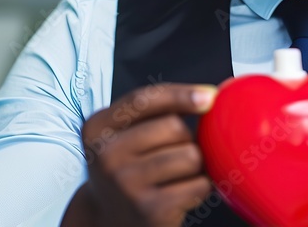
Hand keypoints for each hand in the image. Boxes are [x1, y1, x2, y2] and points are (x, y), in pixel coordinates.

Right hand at [61, 83, 217, 226]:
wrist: (108, 219)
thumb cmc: (127, 167)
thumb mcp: (122, 134)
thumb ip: (153, 111)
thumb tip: (207, 96)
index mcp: (98, 128)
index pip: (144, 100)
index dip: (180, 94)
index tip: (209, 96)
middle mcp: (107, 155)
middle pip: (174, 127)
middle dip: (187, 137)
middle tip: (174, 153)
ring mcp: (127, 184)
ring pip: (191, 156)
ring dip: (195, 164)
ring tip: (178, 174)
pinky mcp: (150, 210)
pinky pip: (198, 185)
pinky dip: (200, 187)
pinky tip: (182, 192)